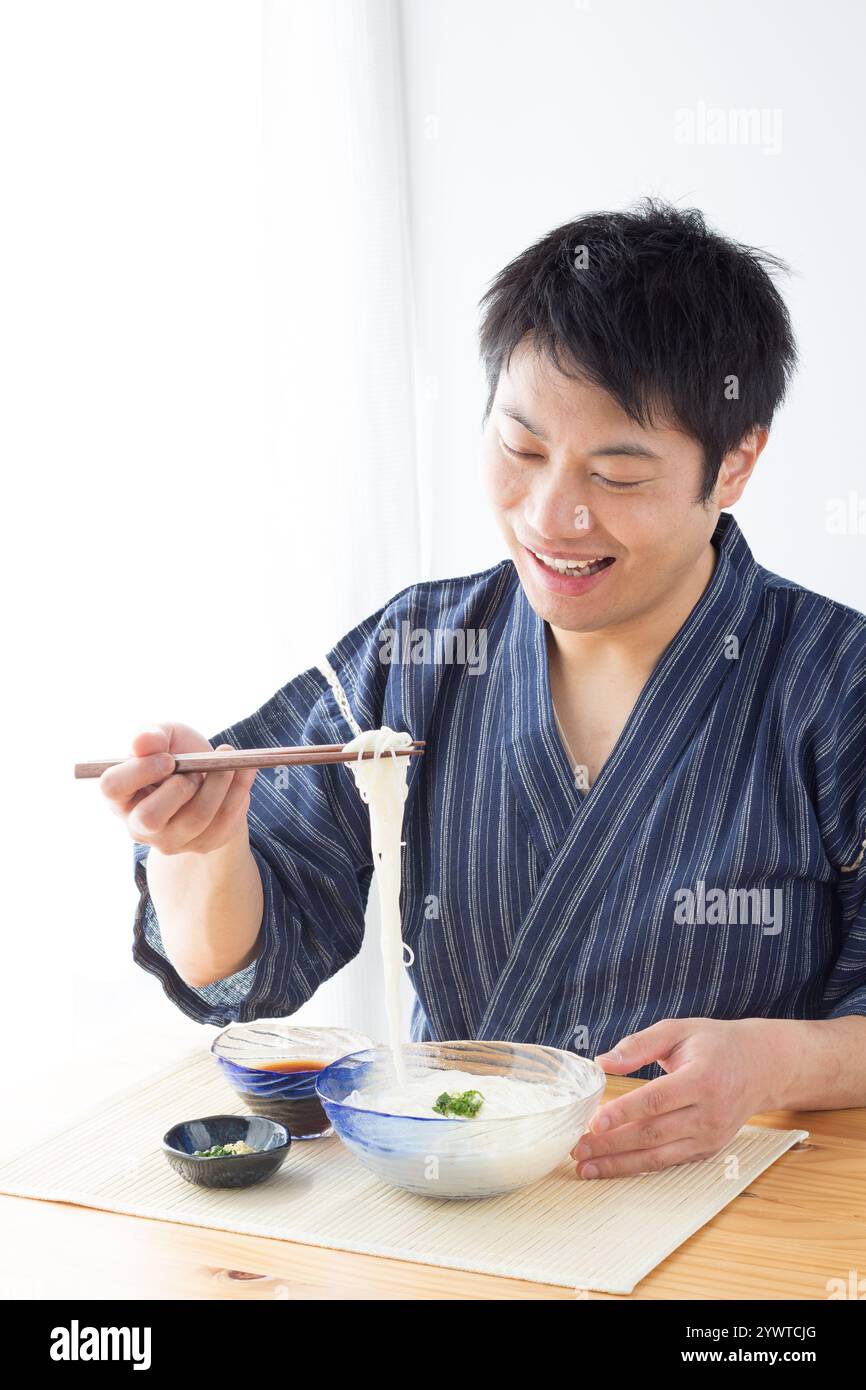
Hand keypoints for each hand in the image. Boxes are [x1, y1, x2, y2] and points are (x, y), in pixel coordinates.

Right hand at [99, 723, 256, 854]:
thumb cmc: (176, 753)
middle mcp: (139, 826)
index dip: (140, 771)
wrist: (207, 775)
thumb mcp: (164, 736)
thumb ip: (152, 735)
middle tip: (194, 770)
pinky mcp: (203, 845)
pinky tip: (244, 771)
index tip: (168, 758)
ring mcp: (171, 841)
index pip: (112, 788)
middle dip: (178, 788)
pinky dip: (239, 791)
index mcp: (121, 795)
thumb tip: (142, 742)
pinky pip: (225, 822)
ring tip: (228, 761)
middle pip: (150, 818)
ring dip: (217, 783)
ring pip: (196, 818)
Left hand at [572, 1017, 780, 1178]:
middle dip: (612, 1145)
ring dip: (619, 1164)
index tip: (593, 1122)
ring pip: (659, 1156)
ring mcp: (711, 1136)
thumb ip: (639, 1044)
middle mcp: (710, 1113)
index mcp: (702, 1078)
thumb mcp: (678, 1030)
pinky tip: (612, 1167)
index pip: (656, 1100)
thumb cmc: (714, 1044)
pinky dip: (639, 1167)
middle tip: (577, 1150)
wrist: (761, 1066)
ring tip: (586, 1167)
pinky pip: (669, 1162)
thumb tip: (603, 1062)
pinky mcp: (708, 1149)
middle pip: (653, 1134)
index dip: (623, 1113)